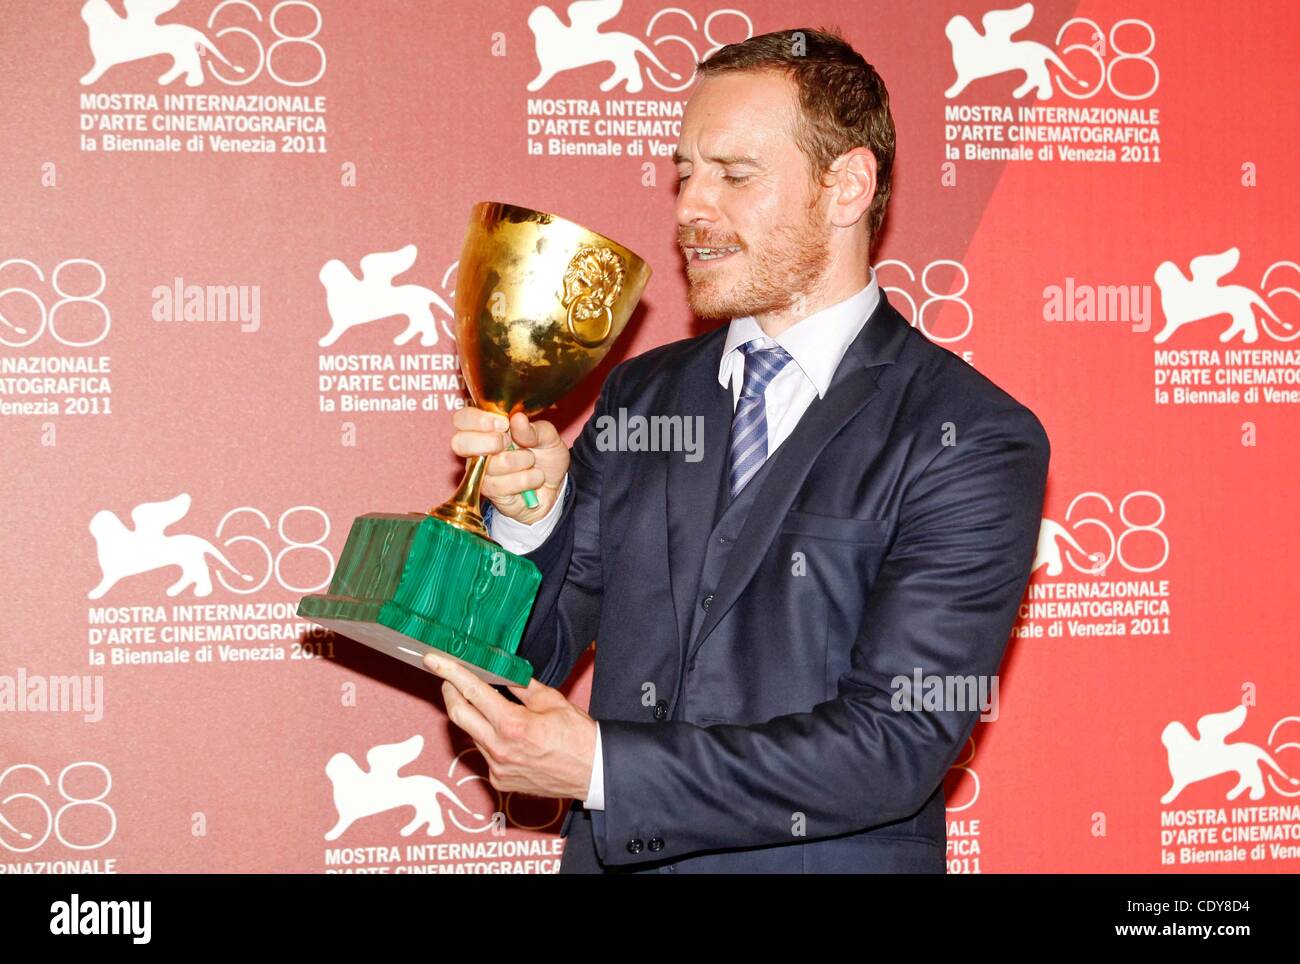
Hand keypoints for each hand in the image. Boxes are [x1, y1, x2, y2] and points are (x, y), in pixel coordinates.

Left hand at [423, 652, 596, 800]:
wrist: (593, 772)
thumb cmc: (578, 736)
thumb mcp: (552, 701)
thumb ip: (522, 686)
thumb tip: (502, 673)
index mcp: (512, 724)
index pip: (473, 692)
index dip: (451, 672)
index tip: (434, 660)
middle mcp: (499, 749)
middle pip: (458, 714)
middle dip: (450, 692)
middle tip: (449, 679)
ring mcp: (497, 768)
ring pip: (472, 734)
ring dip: (473, 717)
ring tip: (488, 706)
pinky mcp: (500, 781)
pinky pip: (484, 754)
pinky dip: (489, 739)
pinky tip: (506, 736)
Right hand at [450, 406, 569, 524]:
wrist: (554, 486)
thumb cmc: (544, 456)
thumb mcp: (547, 436)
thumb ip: (534, 428)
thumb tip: (517, 419)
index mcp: (486, 428)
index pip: (463, 418)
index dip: (478, 419)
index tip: (503, 423)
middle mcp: (477, 450)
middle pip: (459, 442)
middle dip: (489, 441)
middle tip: (510, 442)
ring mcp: (480, 472)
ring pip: (490, 464)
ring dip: (521, 461)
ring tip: (532, 461)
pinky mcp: (490, 493)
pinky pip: (502, 485)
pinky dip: (526, 479)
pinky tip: (534, 478)